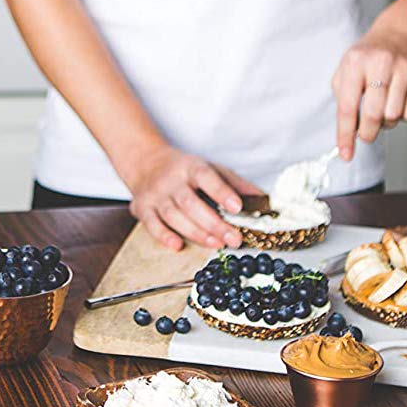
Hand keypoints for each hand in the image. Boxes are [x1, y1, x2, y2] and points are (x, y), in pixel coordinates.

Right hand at [124, 144, 262, 251]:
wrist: (146, 162)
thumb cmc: (185, 170)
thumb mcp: (211, 168)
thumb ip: (236, 184)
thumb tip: (264, 202)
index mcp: (191, 166)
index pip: (206, 177)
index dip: (222, 192)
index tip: (237, 207)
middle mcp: (171, 180)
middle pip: (190, 202)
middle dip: (214, 223)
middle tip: (234, 239)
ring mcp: (155, 194)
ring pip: (173, 215)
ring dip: (196, 232)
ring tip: (216, 243)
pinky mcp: (142, 207)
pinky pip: (152, 224)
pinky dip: (164, 236)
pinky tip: (178, 245)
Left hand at [332, 18, 406, 159]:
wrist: (400, 34)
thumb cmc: (368, 58)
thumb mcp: (346, 69)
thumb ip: (343, 97)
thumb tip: (347, 131)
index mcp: (354, 63)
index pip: (346, 106)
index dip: (345, 134)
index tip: (345, 154)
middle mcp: (379, 64)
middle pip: (373, 115)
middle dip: (367, 133)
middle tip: (365, 135)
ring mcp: (404, 70)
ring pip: (394, 116)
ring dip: (386, 121)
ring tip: (383, 107)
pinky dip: (404, 116)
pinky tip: (399, 102)